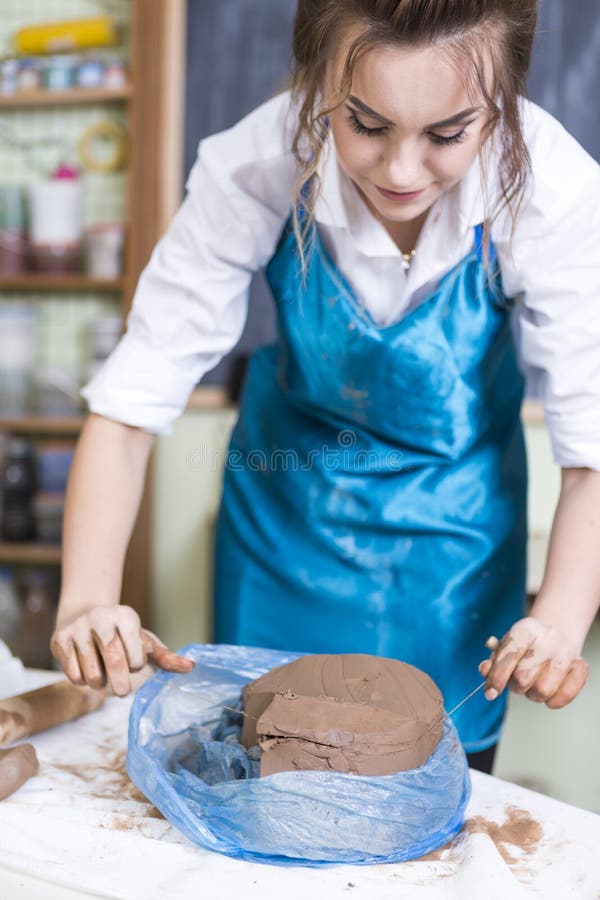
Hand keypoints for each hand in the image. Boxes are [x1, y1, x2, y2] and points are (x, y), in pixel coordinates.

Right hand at [50, 605, 193, 696]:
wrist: (82, 613)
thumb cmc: (120, 633)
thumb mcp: (143, 640)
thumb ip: (165, 656)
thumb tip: (191, 668)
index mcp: (126, 616)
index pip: (136, 655)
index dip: (136, 665)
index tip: (134, 663)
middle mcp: (101, 618)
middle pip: (115, 663)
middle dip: (121, 685)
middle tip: (123, 691)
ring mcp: (78, 628)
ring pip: (93, 674)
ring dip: (100, 684)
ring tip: (103, 674)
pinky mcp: (60, 640)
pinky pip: (74, 676)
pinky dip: (82, 681)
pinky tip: (86, 670)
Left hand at [478, 617, 588, 708]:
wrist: (557, 633)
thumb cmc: (526, 644)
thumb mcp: (507, 645)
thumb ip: (493, 660)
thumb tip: (484, 670)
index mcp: (526, 628)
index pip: (508, 657)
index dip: (496, 678)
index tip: (490, 693)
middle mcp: (548, 638)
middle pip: (522, 678)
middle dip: (515, 686)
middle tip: (518, 682)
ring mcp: (566, 652)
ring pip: (542, 691)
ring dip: (533, 694)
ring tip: (534, 684)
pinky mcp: (581, 667)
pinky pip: (565, 695)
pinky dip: (554, 700)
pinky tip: (550, 691)